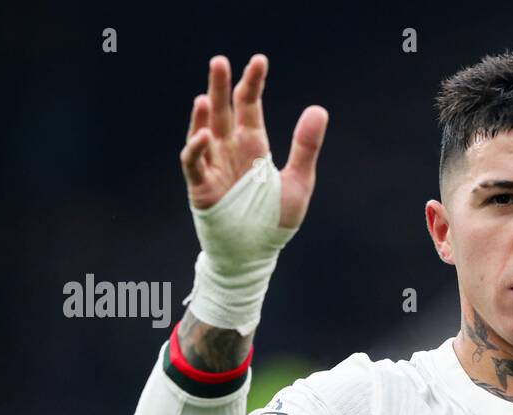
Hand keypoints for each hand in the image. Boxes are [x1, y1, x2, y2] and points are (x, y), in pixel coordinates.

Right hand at [180, 54, 327, 228]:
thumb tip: (319, 108)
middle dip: (220, 87)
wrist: (255, 256)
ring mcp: (214, 167)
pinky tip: (203, 135)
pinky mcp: (202, 188)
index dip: (253, 83)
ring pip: (204, 133)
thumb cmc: (274, 220)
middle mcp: (231, 151)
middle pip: (223, 111)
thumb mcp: (299, 182)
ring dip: (203, 115)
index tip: (259, 60)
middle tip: (219, 60)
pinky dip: (196, 149)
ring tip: (204, 96)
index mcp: (254, 146)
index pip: (250, 106)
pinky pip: (194, 164)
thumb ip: (306, 147)